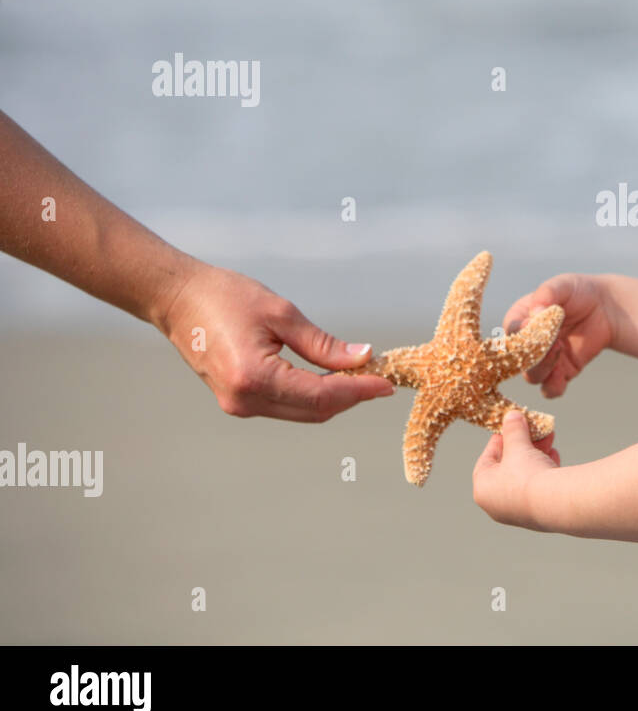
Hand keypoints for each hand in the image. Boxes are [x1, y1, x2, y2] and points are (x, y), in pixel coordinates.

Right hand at [158, 262, 394, 421]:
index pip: (321, 396)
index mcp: (254, 378)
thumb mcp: (281, 314)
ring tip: (362, 376)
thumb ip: (323, 345)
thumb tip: (363, 358)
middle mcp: (245, 400)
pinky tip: (332, 379)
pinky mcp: (238, 402)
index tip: (386, 384)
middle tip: (380, 378)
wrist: (178, 299)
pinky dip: (313, 396)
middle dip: (351, 397)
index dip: (359, 391)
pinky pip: (287, 406)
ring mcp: (239, 405)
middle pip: (315, 411)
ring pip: (302, 413)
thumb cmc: (225, 297)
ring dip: (334, 399)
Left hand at [472, 410, 560, 527]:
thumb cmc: (527, 474)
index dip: (500, 440)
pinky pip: (537, 488)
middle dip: (523, 446)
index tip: (511, 427)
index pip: (487, 459)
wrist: (554, 503)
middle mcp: (496, 505)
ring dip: (536, 456)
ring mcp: (516, 512)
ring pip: (524, 477)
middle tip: (534, 430)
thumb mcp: (518, 445)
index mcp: (483, 489)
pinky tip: (554, 456)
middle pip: (508, 468)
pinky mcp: (536, 515)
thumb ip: (513, 429)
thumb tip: (511, 415)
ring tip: (548, 439)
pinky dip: (544, 471)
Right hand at [503, 273, 615, 397]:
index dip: (520, 331)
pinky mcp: (561, 373)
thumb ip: (547, 294)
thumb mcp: (563, 285)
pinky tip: (562, 375)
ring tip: (560, 348)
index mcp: (520, 319)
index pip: (511, 330)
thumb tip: (536, 312)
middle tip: (552, 340)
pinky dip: (553, 387)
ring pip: (532, 376)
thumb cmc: (578, 292)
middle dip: (532, 353)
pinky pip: (551, 389)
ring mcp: (543, 360)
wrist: (606, 307)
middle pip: (517, 358)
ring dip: (542, 368)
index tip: (531, 325)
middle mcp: (527, 343)